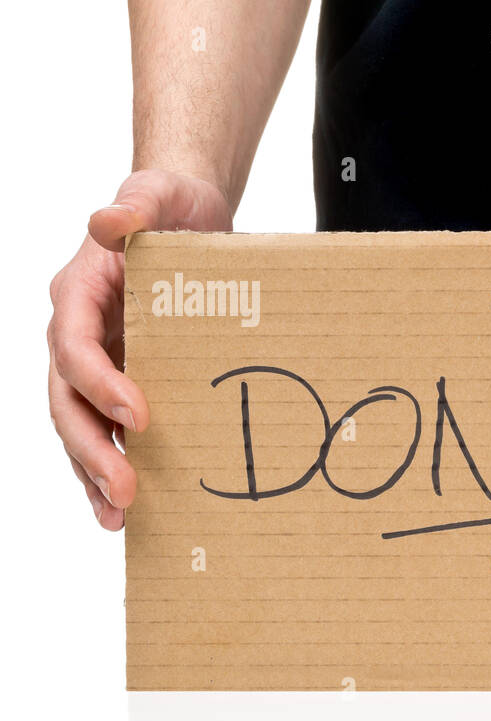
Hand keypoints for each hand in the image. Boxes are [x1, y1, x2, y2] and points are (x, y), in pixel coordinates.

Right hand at [47, 170, 231, 528]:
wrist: (186, 215)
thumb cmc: (170, 206)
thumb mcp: (156, 195)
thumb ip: (135, 205)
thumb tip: (108, 223)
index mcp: (77, 294)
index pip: (74, 347)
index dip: (99, 384)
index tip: (138, 415)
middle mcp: (77, 333)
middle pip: (67, 400)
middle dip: (91, 450)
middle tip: (124, 493)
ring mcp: (97, 360)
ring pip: (80, 425)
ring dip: (94, 473)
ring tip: (118, 518)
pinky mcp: (122, 379)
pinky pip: (106, 430)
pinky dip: (113, 466)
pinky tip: (130, 508)